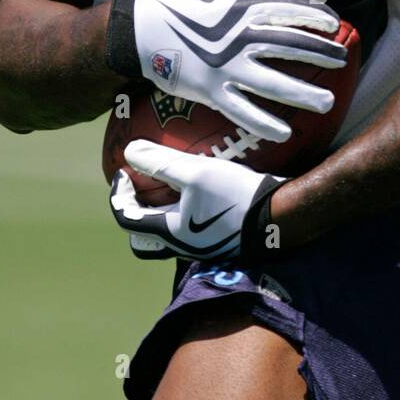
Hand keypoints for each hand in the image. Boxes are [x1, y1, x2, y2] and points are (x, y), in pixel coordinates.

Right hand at [106, 0, 345, 142]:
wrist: (139, 28)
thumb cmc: (182, 0)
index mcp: (243, 7)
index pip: (289, 10)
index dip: (314, 17)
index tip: (335, 24)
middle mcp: (240, 37)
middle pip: (289, 46)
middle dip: (320, 54)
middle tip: (343, 61)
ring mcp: (226, 66)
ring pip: (272, 82)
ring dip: (302, 94)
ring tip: (327, 102)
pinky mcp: (211, 89)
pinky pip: (241, 110)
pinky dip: (262, 123)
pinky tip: (284, 132)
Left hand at [109, 140, 284, 261]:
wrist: (281, 217)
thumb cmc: (236, 196)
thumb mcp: (196, 173)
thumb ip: (161, 163)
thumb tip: (129, 152)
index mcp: (170, 233)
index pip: (127, 218)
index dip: (118, 194)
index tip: (122, 172)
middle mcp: (182, 247)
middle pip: (142, 238)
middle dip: (134, 215)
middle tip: (140, 189)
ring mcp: (202, 247)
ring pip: (166, 236)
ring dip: (158, 214)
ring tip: (166, 188)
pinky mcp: (220, 241)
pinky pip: (189, 229)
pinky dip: (182, 212)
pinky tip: (196, 191)